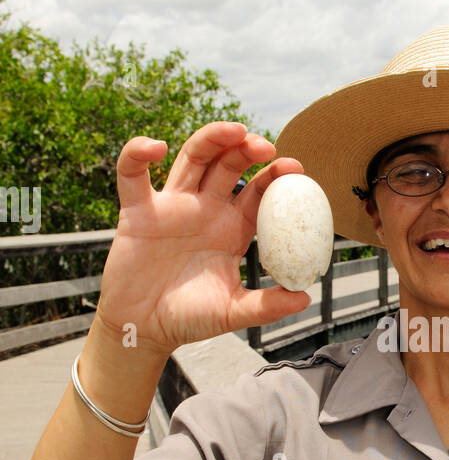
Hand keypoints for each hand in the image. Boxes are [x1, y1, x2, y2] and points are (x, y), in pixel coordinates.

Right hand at [95, 122, 311, 356]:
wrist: (144, 329)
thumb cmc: (189, 319)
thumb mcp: (232, 312)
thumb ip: (266, 305)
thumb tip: (304, 298)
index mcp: (232, 228)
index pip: (258, 191)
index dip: (276, 175)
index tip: (295, 168)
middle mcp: (205, 210)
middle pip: (229, 164)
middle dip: (248, 149)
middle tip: (266, 147)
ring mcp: (172, 206)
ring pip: (192, 158)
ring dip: (212, 138)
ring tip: (235, 130)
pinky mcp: (138, 211)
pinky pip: (133, 175)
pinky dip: (138, 155)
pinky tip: (155, 147)